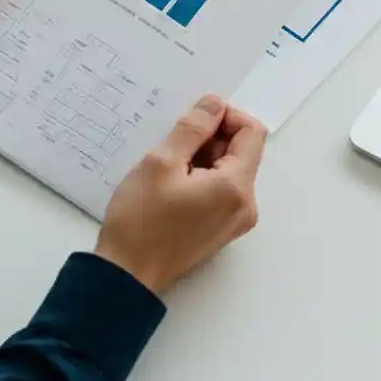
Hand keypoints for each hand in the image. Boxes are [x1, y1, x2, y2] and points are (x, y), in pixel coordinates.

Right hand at [95, 95, 266, 294]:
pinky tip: (171, 184)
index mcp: (237, 187)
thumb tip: (215, 103)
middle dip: (212, 139)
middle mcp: (246, 205)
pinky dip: (201, 178)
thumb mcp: (161, 163)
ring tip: (168, 167)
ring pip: (230, 171)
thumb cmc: (140, 222)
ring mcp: (235, 220)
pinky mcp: (221, 229)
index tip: (194, 119)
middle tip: (173, 144)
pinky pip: (221, 191)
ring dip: (203, 158)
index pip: (253, 132)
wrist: (127, 277)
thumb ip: (193, 128)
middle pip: (243, 152)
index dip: (226, 116)